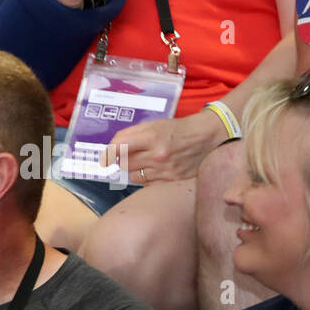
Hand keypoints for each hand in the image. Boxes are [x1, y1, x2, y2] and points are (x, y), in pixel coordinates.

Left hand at [101, 110, 224, 183]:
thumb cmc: (176, 130)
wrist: (205, 138)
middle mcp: (158, 155)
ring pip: (134, 177)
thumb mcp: (153, 124)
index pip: (119, 147)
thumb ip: (130, 134)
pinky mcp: (172, 181)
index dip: (108, 153)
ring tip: (144, 162)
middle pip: (125, 164)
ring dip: (133, 170)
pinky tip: (153, 170)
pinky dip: (145, 179)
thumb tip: (112, 147)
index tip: (104, 157)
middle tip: (128, 156)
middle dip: (122, 160)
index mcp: (151, 137)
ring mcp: (165, 170)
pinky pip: (147, 184)